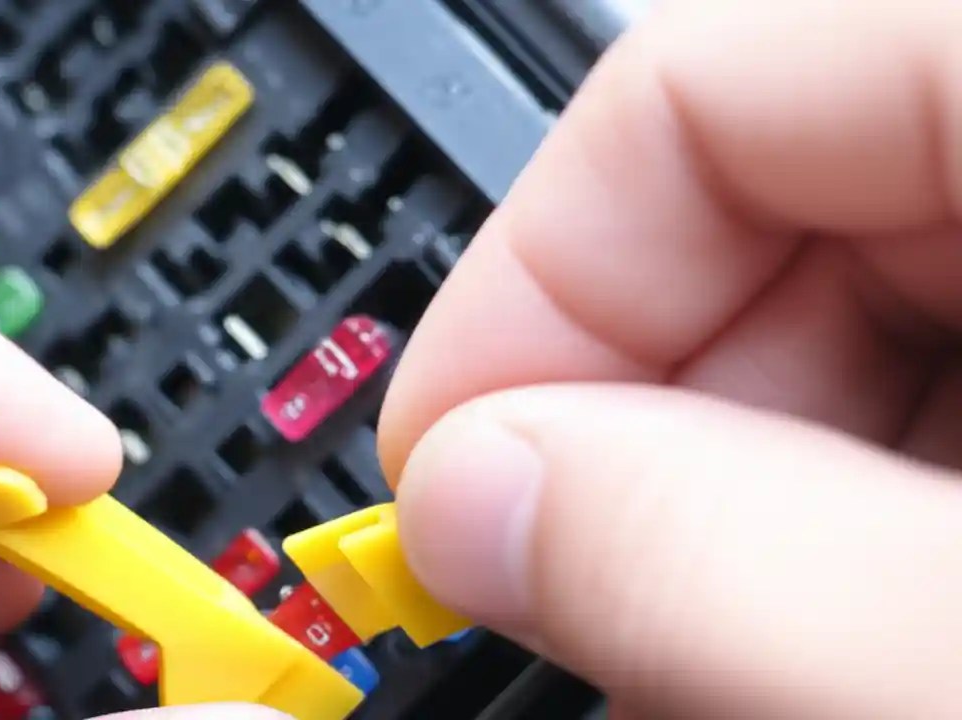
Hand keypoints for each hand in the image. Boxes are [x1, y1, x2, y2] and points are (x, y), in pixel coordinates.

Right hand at [379, 1, 961, 717]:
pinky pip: (945, 370)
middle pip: (764, 201)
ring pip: (854, 303)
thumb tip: (480, 499)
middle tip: (581, 596)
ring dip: (741, 489)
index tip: (456, 467)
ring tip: (720, 646)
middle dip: (638, 419)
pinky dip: (854, 503)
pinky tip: (841, 621)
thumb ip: (726, 566)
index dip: (531, 279)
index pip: (698, 80)